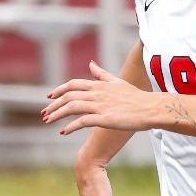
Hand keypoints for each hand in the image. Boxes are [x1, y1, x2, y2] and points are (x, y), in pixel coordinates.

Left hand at [42, 62, 160, 135]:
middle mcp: (97, 93)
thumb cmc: (136, 97)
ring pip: (72, 107)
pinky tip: (63, 132)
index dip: (59, 90)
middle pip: (69, 96)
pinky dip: (70, 127)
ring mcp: (101, 105)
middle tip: (44, 113)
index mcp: (99, 85)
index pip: (73, 84)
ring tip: (48, 121)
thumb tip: (90, 64)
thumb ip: (101, 74)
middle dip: (54, 104)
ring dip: (57, 114)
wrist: (151, 108)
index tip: (49, 96)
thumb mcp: (117, 81)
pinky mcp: (105, 118)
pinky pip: (82, 121)